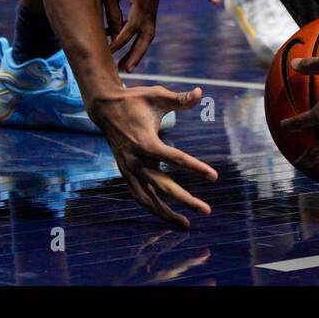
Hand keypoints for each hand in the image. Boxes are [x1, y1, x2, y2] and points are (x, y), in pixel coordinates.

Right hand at [90, 85, 218, 228]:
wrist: (105, 107)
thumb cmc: (135, 100)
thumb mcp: (157, 95)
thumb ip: (180, 98)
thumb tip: (201, 93)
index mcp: (146, 141)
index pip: (175, 158)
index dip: (195, 168)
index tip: (214, 176)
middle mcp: (136, 159)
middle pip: (163, 186)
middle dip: (185, 200)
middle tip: (206, 210)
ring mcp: (129, 168)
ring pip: (148, 198)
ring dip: (166, 213)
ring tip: (186, 224)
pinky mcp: (125, 172)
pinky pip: (138, 195)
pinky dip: (151, 207)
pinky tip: (165, 215)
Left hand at [99, 0, 158, 70]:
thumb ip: (111, 14)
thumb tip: (111, 37)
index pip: (130, 28)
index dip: (118, 44)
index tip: (106, 54)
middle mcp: (152, 2)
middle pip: (147, 36)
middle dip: (136, 54)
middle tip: (124, 70)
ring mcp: (153, 1)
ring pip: (148, 32)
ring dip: (137, 48)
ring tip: (125, 65)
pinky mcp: (149, 0)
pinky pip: (145, 24)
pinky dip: (136, 36)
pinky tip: (124, 45)